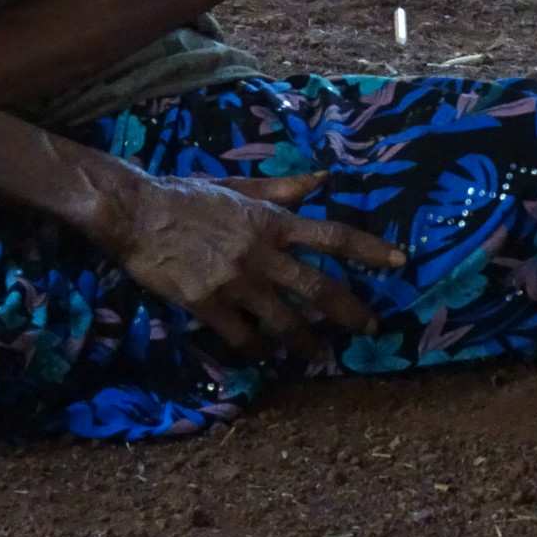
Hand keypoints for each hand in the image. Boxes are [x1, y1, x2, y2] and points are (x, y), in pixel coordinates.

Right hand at [101, 173, 405, 359]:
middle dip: (350, 312)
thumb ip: (281, 188)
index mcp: (270, 221)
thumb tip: (322, 179)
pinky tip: (264, 357)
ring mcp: (235, 282)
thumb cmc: (187, 195)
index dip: (368, 250)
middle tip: (370, 329)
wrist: (137, 213)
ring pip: (285, 321)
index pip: (331, 236)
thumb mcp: (238, 184)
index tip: (399, 262)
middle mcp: (261, 253)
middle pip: (318, 289)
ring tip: (320, 355)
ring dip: (308, 342)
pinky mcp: (208, 304)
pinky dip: (257, 350)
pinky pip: (243, 337)